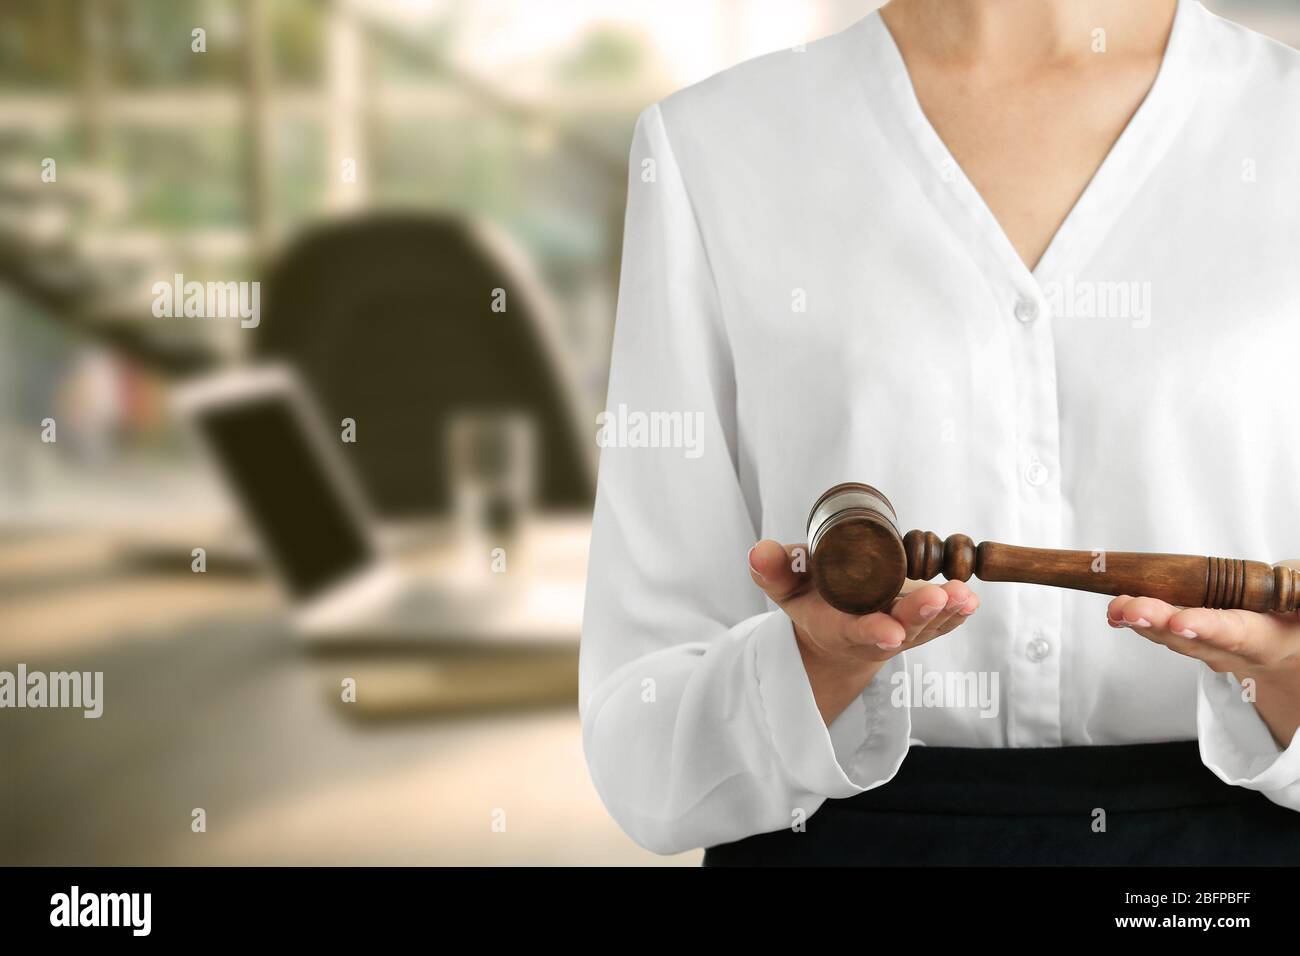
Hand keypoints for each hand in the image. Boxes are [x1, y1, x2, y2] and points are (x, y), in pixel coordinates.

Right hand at [748, 539, 979, 723]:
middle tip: (936, 598)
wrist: (836, 625)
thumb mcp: (784, 587)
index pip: (857, 632)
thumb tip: (759, 552)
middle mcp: (876, 634)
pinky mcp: (924, 624)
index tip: (890, 633)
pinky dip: (959, 613)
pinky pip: (944, 622)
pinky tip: (971, 598)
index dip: (873, 631)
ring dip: (947, 612)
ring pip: (929, 627)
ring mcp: (904, 631)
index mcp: (839, 628)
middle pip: (902, 629)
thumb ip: (774, 569)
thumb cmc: (811, 600)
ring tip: (963, 594)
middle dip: (919, 615)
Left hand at [1108, 590, 1299, 747]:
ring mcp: (1209, 649)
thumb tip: (1296, 580)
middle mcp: (1235, 652)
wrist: (1287, 640)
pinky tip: (1115, 611)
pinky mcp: (1188, 638)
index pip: (1237, 634)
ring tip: (1117, 607)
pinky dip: (1135, 621)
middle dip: (1160, 625)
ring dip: (1141, 622)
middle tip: (1132, 611)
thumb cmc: (1294, 610)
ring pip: (1172, 639)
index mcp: (1269, 639)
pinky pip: (1160, 632)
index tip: (1181, 621)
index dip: (1208, 628)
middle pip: (1194, 640)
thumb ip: (1296, 588)